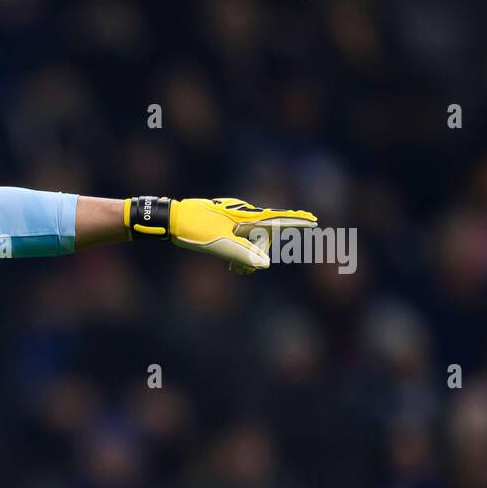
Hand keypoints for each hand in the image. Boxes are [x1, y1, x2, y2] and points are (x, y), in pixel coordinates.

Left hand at [125, 197, 317, 273]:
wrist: (172, 219)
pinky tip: (232, 268)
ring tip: (236, 272)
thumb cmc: (195, 230)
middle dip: (258, 255)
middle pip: (263, 236)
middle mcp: (242, 215)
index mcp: (245, 217)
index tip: (314, 219)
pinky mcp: (224, 223)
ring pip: (252, 240)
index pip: (276, 219)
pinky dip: (240, 253)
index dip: (295, 221)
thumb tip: (265, 265)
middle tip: (242, 272)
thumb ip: (243, 255)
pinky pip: (240, 239)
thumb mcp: (219, 245)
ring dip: (247, 257)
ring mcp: (233, 218)